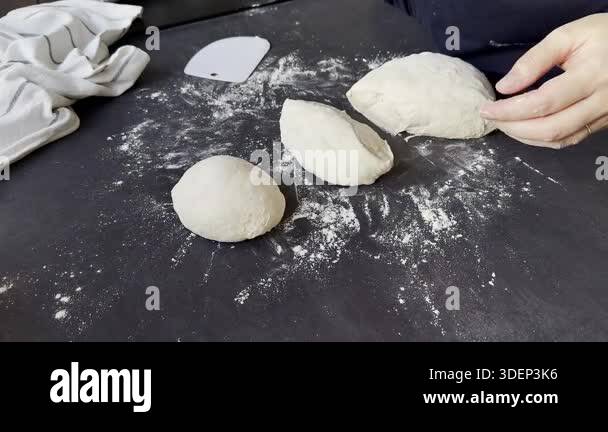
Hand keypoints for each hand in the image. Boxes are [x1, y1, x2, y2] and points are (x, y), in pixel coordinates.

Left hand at [480, 14, 607, 148]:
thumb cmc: (603, 35)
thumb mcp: (567, 36)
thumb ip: (533, 61)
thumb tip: (504, 87)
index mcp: (592, 76)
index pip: (543, 103)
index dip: (510, 110)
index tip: (486, 108)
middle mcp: (601, 101)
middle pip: (550, 128)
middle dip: (514, 127)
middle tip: (491, 118)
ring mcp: (603, 116)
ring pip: (559, 139)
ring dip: (525, 137)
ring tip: (504, 123)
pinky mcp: (602, 123)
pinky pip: (569, 139)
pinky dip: (542, 139)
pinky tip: (525, 129)